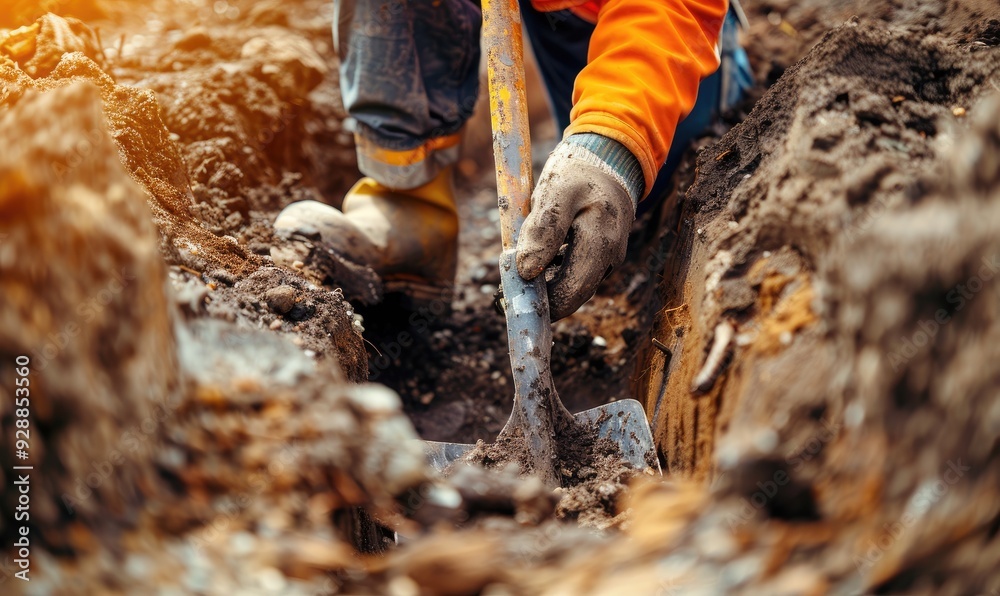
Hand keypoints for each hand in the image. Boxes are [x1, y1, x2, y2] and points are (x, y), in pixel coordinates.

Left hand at [516, 135, 640, 319]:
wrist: (605, 164)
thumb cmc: (575, 177)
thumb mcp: (554, 192)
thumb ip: (542, 230)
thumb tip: (526, 271)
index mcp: (601, 239)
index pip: (573, 289)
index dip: (544, 302)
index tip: (513, 298)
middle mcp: (612, 255)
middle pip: (575, 294)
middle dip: (544, 298)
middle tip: (512, 293)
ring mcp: (610, 259)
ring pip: (575, 286)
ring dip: (548, 287)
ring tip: (522, 274)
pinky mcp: (602, 258)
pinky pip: (577, 275)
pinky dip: (555, 275)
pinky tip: (538, 264)